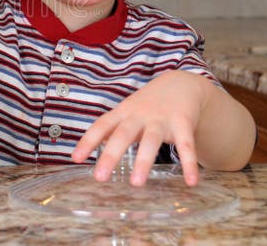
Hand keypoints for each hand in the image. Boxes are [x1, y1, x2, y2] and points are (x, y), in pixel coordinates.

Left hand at [71, 70, 211, 186]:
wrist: (181, 83)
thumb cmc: (148, 103)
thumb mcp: (127, 111)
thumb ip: (110, 129)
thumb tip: (86, 147)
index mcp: (123, 113)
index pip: (102, 125)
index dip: (88, 141)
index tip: (75, 158)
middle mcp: (140, 115)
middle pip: (123, 134)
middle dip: (111, 155)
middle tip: (99, 177)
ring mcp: (161, 119)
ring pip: (151, 140)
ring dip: (143, 161)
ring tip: (136, 183)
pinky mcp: (183, 123)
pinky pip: (186, 145)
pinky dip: (189, 163)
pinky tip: (191, 181)